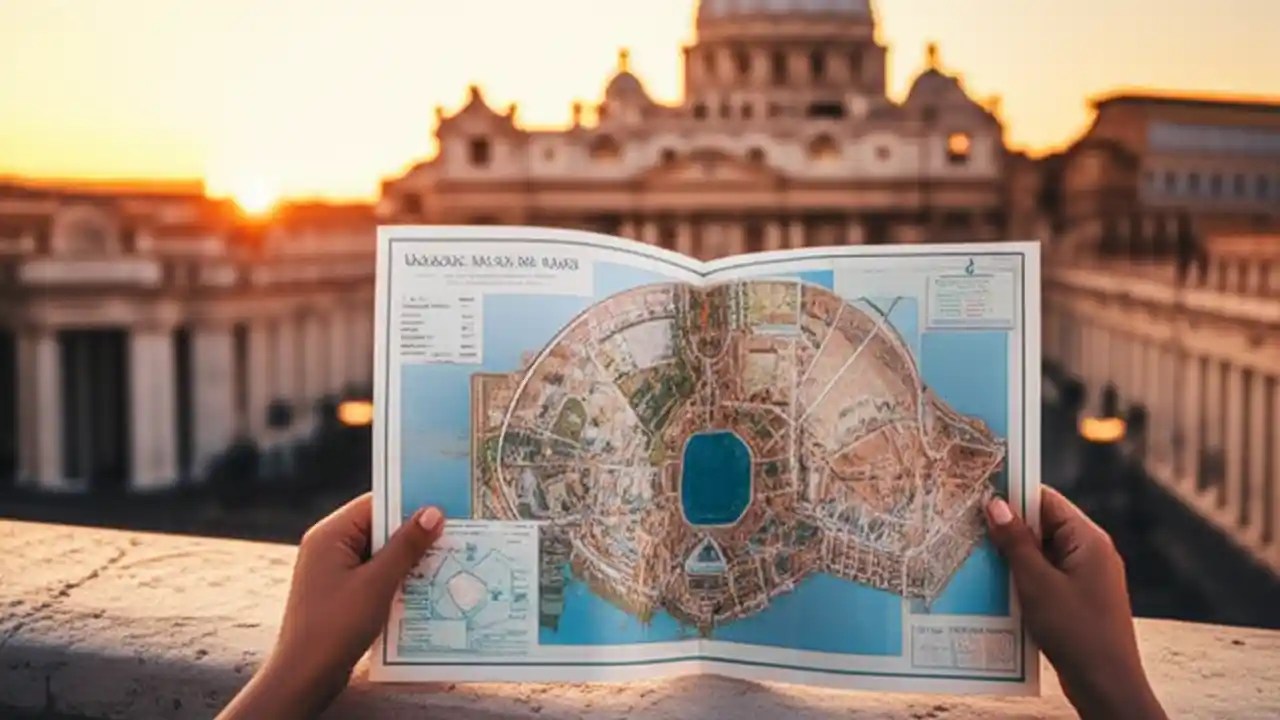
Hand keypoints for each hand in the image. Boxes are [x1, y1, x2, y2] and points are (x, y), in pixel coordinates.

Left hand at [218, 493, 444, 719]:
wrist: (304, 677)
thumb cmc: (335, 626)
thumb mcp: (377, 583)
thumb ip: (406, 546)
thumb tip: (433, 512)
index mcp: (330, 535)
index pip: (375, 505)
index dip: (409, 505)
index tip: (444, 509)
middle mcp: (328, 547)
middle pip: (378, 529)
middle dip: (412, 536)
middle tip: (451, 538)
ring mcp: (332, 571)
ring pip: (378, 554)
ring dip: (406, 561)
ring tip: (442, 564)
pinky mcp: (339, 593)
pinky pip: (372, 575)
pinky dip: (395, 580)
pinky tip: (421, 590)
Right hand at [985, 488, 1165, 719]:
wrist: (1107, 685)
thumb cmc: (1075, 631)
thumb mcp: (1037, 583)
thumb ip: (1016, 541)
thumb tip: (995, 503)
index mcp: (1088, 540)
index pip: (1047, 501)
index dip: (1014, 495)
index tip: (979, 492)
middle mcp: (1092, 553)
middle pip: (1045, 526)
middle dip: (1009, 528)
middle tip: (969, 526)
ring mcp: (1088, 577)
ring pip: (1044, 554)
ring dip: (1014, 557)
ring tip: (978, 557)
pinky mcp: (1080, 600)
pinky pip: (1048, 577)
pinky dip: (1025, 578)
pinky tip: (999, 587)